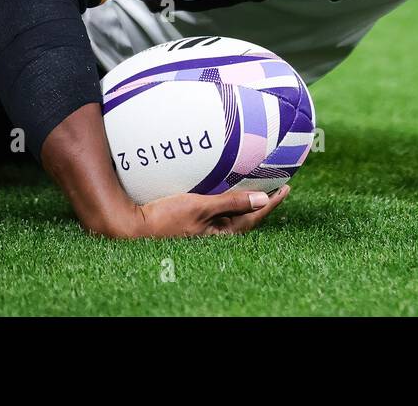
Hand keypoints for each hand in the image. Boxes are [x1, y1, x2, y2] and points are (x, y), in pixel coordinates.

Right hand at [120, 186, 290, 238]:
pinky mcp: (191, 221)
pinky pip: (215, 209)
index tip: (286, 188)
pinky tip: (222, 187)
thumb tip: (263, 200)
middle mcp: (214, 233)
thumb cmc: (165, 218)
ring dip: (243, 199)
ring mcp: (203, 229)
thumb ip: (231, 202)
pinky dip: (224, 199)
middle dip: (261, 202)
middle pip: (244, 216)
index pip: (254, 217)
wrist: (131, 226)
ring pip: (230, 213)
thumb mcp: (200, 207)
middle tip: (275, 185)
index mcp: (221, 234)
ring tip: (255, 184)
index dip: (271, 203)